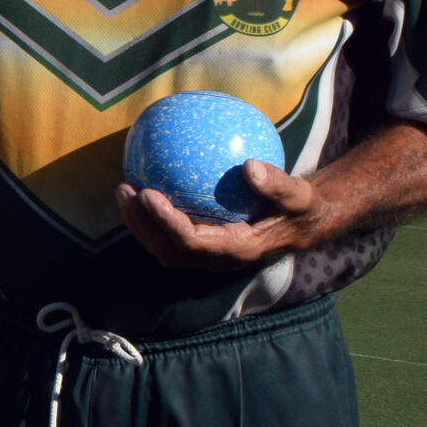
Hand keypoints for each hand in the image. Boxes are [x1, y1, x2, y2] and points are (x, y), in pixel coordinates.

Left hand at [114, 161, 327, 271]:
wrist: (303, 225)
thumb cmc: (301, 208)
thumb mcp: (300, 196)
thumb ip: (279, 184)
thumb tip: (250, 166)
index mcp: (237, 250)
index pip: (191, 242)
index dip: (165, 222)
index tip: (148, 193)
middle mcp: (217, 259)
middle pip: (168, 250)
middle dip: (141, 224)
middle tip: (125, 190)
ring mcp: (207, 256)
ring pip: (163, 247)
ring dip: (139, 223)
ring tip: (123, 191)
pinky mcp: (202, 246)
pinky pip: (170, 235)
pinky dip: (152, 217)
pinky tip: (143, 187)